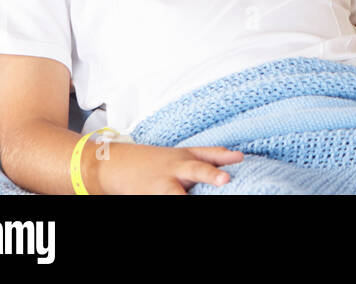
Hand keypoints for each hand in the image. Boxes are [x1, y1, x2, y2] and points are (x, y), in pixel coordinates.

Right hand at [95, 141, 243, 194]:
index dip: (224, 156)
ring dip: (184, 196)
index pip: (209, 154)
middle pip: (196, 169)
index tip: (241, 158)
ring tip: (194, 193)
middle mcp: (176, 169)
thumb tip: (239, 156)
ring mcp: (162, 185)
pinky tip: (181, 197)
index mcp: (186, 157)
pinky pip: (165, 201)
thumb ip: (209, 156)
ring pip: (177, 193)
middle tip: (225, 179)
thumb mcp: (182, 154)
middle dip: (211, 174)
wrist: (114, 165)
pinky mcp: (151, 196)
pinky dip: (173, 199)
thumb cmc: (156, 162)